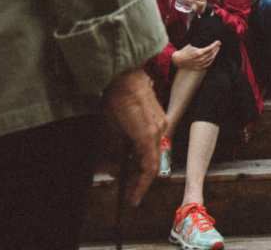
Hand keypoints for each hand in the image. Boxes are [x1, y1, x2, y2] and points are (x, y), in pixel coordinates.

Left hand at [102, 68, 166, 205]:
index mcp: (147, 135)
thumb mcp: (110, 128)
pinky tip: (131, 153)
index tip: (133, 199)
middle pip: (153, 161)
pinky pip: (153, 139)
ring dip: (141, 164)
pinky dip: (143, 151)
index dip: (141, 187)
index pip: (149, 169)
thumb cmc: (116, 98)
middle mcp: (158, 130)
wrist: (125, 71)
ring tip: (127, 173)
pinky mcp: (158, 115)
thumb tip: (112, 171)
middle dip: (140, 178)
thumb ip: (112, 152)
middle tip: (128, 191)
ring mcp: (160, 121)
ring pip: (153, 151)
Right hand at [172, 40, 220, 69]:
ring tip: (217, 49)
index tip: (218, 41)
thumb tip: (206, 37)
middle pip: (212, 54)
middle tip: (219, 44)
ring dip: (215, 54)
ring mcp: (200, 64)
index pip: (210, 48)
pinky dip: (211, 60)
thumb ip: (199, 42)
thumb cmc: (185, 51)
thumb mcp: (191, 44)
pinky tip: (213, 57)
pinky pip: (208, 64)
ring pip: (211, 59)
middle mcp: (200, 59)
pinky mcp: (199, 67)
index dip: (215, 45)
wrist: (179, 60)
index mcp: (198, 52)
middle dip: (216, 48)